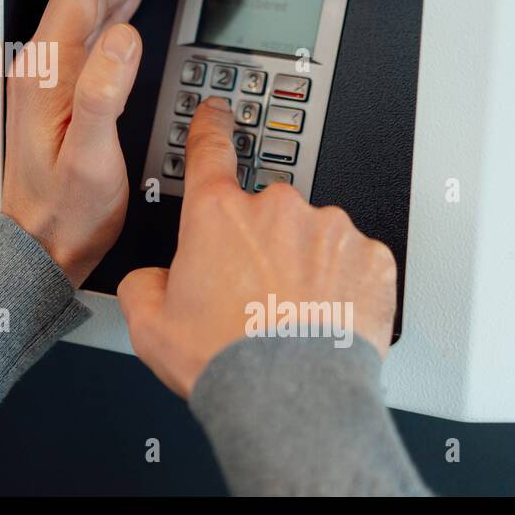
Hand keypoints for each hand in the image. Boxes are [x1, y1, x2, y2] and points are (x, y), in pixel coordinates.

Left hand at [1, 0, 187, 285]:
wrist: (41, 248)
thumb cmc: (63, 213)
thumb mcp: (88, 159)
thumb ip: (103, 95)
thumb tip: (123, 35)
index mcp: (47, 71)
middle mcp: (45, 66)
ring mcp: (54, 76)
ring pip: (93, 4)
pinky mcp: (66, 89)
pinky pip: (96, 27)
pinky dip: (123, 1)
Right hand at [117, 97, 397, 396]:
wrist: (291, 400)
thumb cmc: (225, 360)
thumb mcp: (149, 324)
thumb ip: (143, 283)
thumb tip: (155, 278)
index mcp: (218, 215)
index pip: (210, 149)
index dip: (210, 127)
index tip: (218, 114)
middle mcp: (277, 209)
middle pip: (264, 209)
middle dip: (258, 241)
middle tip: (251, 291)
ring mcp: (329, 229)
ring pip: (311, 233)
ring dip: (302, 261)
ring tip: (290, 312)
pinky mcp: (371, 257)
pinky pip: (353, 259)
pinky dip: (341, 281)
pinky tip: (324, 316)